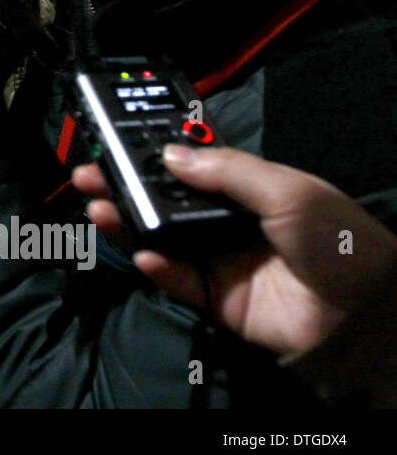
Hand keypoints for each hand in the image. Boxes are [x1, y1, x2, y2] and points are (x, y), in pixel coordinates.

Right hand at [73, 145, 396, 356]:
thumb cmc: (335, 238)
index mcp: (248, 189)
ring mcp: (220, 260)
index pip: (191, 167)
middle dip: (125, 186)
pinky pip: (177, 282)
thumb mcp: (286, 189)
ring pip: (161, 239)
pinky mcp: (217, 299)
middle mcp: (228, 222)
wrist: (365, 314)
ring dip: (128, 223)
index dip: (153, 154)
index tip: (116, 140)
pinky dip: (156, 269)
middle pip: (165, 201)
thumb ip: (225, 171)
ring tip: (98, 208)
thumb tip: (167, 154)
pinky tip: (142, 255)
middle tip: (88, 173)